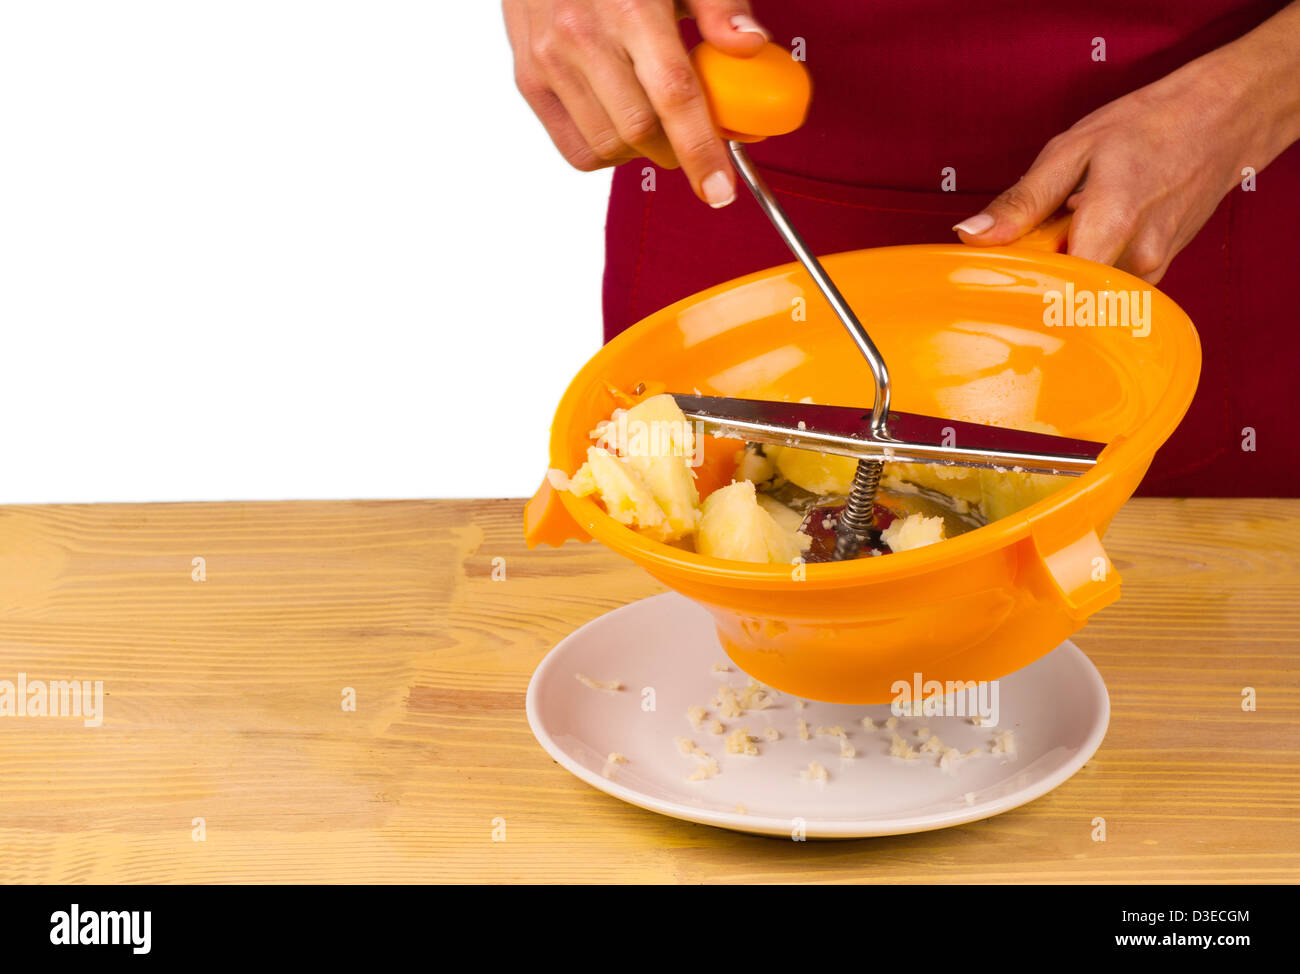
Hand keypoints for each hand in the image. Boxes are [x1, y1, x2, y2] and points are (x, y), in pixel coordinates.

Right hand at [503, 0, 768, 206]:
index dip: (701, 150)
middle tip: (696, 139)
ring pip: (607, 145)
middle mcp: (581, 36)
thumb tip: (749, 45)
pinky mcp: (527, 78)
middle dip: (677, 150)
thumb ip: (718, 5)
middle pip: (639, 131)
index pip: (673, 96)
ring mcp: (548, 61)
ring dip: (642, 150)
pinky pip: (574, 146)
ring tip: (655, 121)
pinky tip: (621, 123)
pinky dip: (606, 150)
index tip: (719, 189)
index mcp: (630, 6)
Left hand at [953, 4, 1299, 282]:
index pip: (1051, 292)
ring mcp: (1152, 271)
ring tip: (1068, 229)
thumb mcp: (1072, 150)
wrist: (1221, 119)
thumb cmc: (1147, 127)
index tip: (996, 277)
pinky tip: (1090, 237)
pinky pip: (1107, 287)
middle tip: (1030, 242)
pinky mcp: (1157, 275)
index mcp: (1112, 225)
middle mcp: (1137, 259)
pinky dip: (1089, 267)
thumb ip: (1021, 201)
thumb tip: (970, 236)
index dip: (1017, 290)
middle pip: (1064, 295)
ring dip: (1065, 269)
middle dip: (1037, 276)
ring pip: (1086, 292)